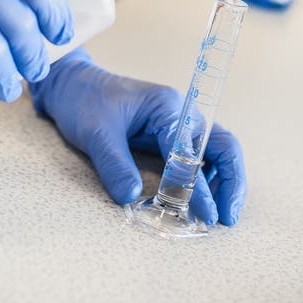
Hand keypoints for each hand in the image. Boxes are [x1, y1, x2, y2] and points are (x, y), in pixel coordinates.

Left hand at [29, 48, 245, 225]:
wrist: (71, 85)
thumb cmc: (84, 100)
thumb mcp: (95, 133)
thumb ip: (114, 164)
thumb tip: (131, 197)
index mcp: (166, 106)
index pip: (191, 147)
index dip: (198, 183)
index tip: (202, 212)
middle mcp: (179, 112)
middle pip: (221, 145)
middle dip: (230, 181)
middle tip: (226, 218)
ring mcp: (176, 123)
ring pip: (214, 152)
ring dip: (221, 182)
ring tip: (217, 215)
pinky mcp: (167, 135)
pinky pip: (196, 157)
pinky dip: (204, 179)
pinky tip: (199, 200)